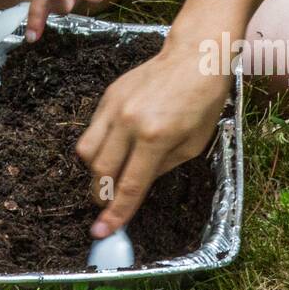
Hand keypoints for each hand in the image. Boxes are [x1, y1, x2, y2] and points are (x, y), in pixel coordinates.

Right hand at [76, 25, 231, 236]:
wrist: (192, 57)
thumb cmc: (202, 101)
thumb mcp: (193, 144)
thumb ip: (161, 168)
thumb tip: (135, 188)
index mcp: (155, 137)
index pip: (129, 185)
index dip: (116, 214)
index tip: (103, 232)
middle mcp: (129, 122)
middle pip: (101, 172)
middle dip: (100, 196)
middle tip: (106, 208)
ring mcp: (114, 107)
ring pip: (86, 151)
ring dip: (93, 173)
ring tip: (107, 179)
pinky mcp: (107, 96)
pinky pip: (91, 130)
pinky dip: (96, 147)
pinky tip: (112, 151)